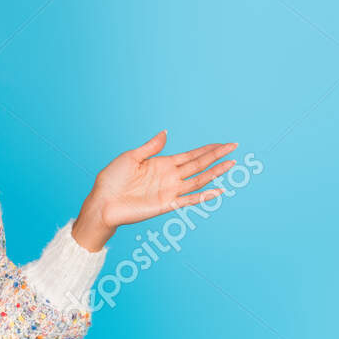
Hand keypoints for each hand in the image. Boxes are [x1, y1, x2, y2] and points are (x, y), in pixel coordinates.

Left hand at [70, 132, 238, 251]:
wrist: (102, 202)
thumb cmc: (112, 179)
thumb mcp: (131, 157)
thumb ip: (151, 147)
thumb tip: (166, 133)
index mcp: (163, 163)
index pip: (191, 155)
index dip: (207, 149)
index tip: (223, 143)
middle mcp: (170, 177)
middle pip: (199, 164)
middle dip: (217, 155)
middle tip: (235, 146)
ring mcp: (170, 191)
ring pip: (199, 180)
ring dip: (215, 172)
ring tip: (232, 163)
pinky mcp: (166, 204)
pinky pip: (189, 200)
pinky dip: (204, 196)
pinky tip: (218, 190)